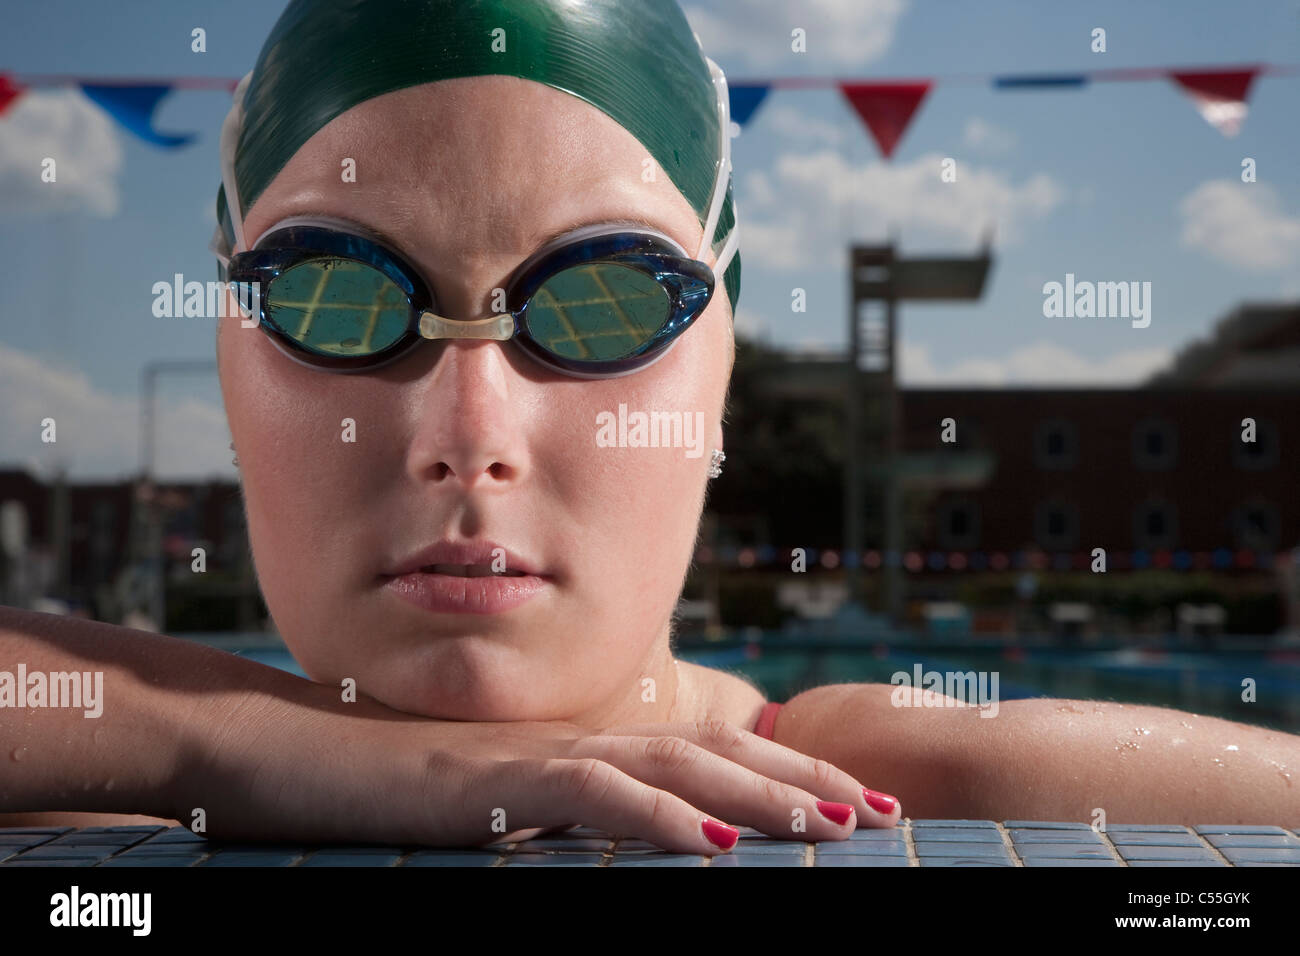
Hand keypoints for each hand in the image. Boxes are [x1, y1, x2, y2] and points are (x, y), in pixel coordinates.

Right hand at [174, 687, 899, 853]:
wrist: (301, 755)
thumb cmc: (397, 790)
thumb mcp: (505, 807)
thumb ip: (571, 811)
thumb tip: (644, 834)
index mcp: (594, 745)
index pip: (712, 751)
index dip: (789, 772)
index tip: (856, 804)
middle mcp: (585, 738)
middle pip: (718, 748)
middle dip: (807, 778)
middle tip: (884, 810)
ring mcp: (546, 755)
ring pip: (677, 763)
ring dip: (762, 794)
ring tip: (834, 825)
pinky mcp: (501, 783)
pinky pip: (596, 796)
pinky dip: (661, 820)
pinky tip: (713, 845)